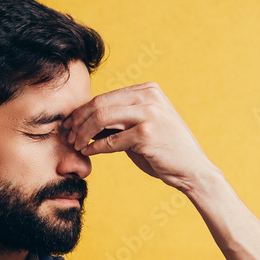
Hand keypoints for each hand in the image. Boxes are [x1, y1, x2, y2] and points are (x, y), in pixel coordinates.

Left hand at [62, 81, 221, 192]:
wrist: (193, 169)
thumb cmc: (164, 150)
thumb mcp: (140, 127)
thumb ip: (118, 120)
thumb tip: (83, 120)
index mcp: (148, 90)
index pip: (105, 96)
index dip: (82, 110)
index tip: (69, 124)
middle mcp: (149, 97)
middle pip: (99, 104)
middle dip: (78, 120)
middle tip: (67, 135)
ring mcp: (149, 114)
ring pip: (101, 118)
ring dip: (83, 133)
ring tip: (75, 144)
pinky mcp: (147, 134)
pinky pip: (111, 140)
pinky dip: (95, 147)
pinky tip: (87, 152)